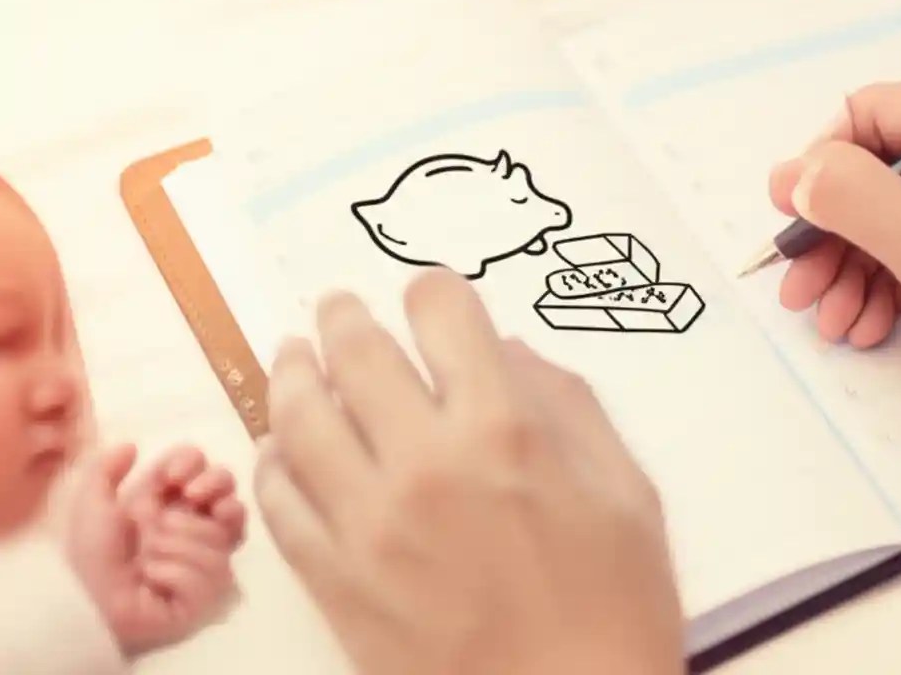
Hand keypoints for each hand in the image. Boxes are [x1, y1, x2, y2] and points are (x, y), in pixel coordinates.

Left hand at [65, 443, 245, 656]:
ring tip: (148, 557)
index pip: (205, 470)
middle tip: (191, 495)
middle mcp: (196, 531)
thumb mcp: (91, 505)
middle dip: (216, 488)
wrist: (84, 602)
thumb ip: (105, 470)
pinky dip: (177, 573)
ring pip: (220, 537)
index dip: (197, 465)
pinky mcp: (206, 597)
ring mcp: (205, 564)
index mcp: (173, 505)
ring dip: (179, 542)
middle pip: (233, 497)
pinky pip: (210, 575)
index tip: (173, 476)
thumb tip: (132, 445)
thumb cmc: (90, 556)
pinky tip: (154, 580)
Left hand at [253, 270, 684, 674]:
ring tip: (292, 358)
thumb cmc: (619, 608)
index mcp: (504, 430)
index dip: (435, 293)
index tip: (432, 298)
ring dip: (291, 375)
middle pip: (357, 353)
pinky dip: (272, 465)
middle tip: (338, 308)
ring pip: (298, 420)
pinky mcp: (335, 581)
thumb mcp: (628, 494)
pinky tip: (278, 450)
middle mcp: (425, 462)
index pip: (443, 316)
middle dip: (345, 316)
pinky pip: (280, 506)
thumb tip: (511, 353)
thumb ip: (570, 408)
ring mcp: (369, 524)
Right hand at [770, 79, 900, 433]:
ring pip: (889, 220)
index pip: (876, 114)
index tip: (789, 219)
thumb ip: (857, 202)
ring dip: (851, 270)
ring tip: (830, 323)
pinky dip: (884, 287)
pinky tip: (865, 326)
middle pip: (875, 174)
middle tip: (797, 287)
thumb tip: (793, 174)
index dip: (823, 163)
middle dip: (832, 235)